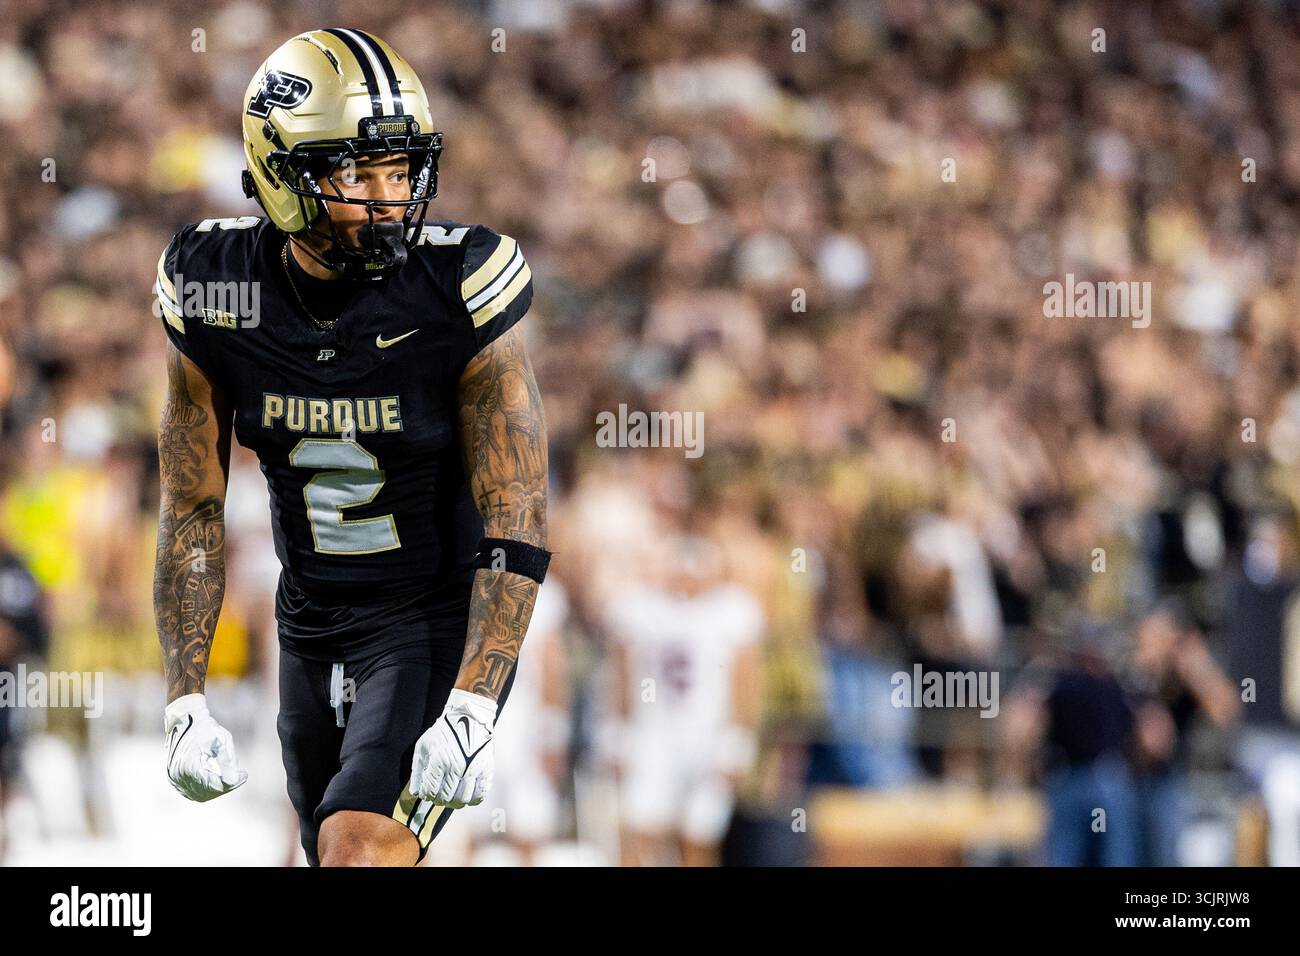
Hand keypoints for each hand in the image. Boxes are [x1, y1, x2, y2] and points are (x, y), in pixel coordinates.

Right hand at [164, 693, 247, 801]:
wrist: (184, 720)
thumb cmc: (205, 728)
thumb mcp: (222, 740)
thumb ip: (227, 761)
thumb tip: (233, 780)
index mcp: (189, 765)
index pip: (214, 784)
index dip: (231, 783)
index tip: (244, 774)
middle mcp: (178, 775)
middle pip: (207, 792)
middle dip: (225, 786)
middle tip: (240, 776)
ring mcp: (174, 778)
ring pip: (199, 795)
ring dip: (216, 789)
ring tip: (229, 777)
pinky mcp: (173, 779)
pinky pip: (191, 791)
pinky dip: (205, 789)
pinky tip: (217, 780)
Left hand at [409, 689, 496, 808]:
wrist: (469, 717)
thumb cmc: (444, 732)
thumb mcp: (424, 746)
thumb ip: (418, 771)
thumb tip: (416, 793)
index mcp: (439, 760)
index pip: (430, 791)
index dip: (427, 796)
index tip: (428, 793)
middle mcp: (457, 766)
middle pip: (446, 797)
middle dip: (439, 800)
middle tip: (439, 795)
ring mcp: (473, 769)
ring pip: (462, 800)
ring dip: (455, 802)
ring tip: (452, 797)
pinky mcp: (486, 770)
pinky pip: (480, 795)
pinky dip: (472, 800)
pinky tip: (467, 795)